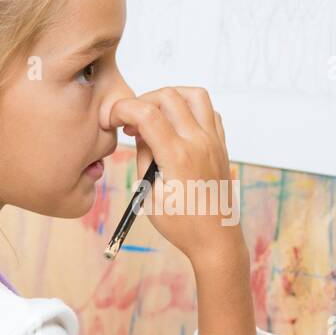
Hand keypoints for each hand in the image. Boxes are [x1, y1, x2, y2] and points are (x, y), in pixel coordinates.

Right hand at [105, 86, 245, 266]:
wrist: (217, 240)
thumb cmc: (183, 225)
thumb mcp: (150, 195)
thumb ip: (144, 157)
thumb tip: (140, 132)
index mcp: (178, 156)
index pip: (147, 113)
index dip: (123, 109)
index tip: (113, 121)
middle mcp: (199, 143)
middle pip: (169, 96)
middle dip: (143, 101)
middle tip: (132, 123)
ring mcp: (214, 141)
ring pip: (194, 95)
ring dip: (170, 97)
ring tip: (155, 116)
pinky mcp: (221, 146)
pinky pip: (210, 112)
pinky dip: (191, 108)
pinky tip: (177, 126)